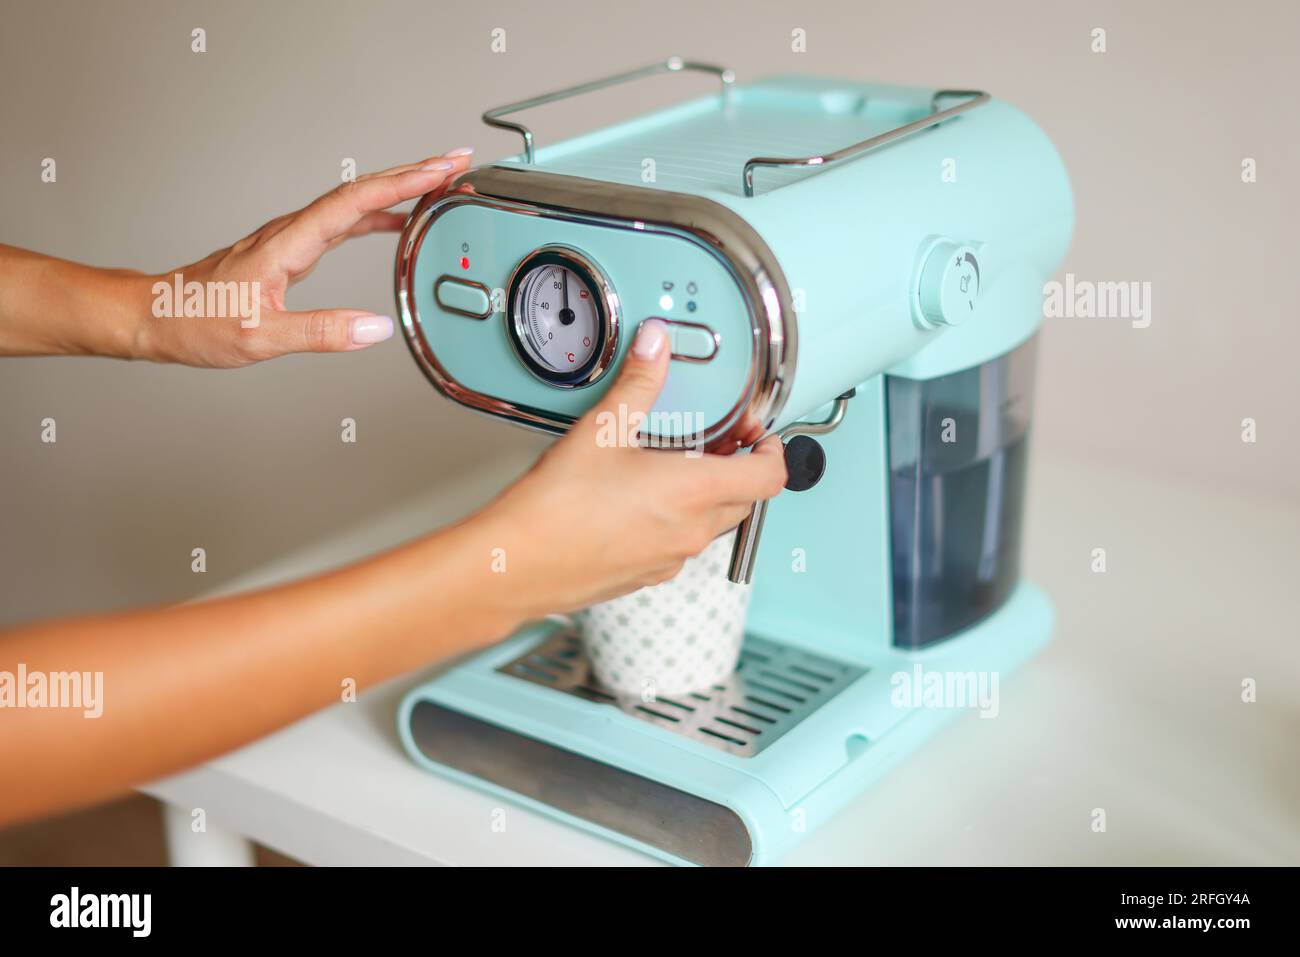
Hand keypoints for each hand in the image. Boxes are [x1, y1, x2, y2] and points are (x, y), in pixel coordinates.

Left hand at [134, 149, 473, 366]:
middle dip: (413, 173)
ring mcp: (291, 238)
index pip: (356, 202)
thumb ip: (321, 332)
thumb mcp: (262, 337)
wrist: (156, 316)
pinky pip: (342, 221)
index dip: (403, 183)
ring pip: (353, 202)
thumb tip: (375, 327)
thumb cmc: (197, 322)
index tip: (440, 169)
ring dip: (398, 189)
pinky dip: (375, 215)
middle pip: (362, 191)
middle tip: (456, 161)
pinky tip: (393, 223)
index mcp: (288, 243)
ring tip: (438, 184)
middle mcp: (291, 232)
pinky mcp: (290, 250)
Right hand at [478, 319, 787, 617]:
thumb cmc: (555, 509)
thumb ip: (639, 383)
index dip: (774, 451)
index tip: (758, 433)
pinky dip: (676, 520)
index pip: (769, 477)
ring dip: (707, 494)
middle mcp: (691, 532)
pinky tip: (640, 501)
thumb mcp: (602, 430)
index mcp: (694, 493)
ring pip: (712, 523)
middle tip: (716, 439)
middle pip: (745, 499)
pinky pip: (680, 544)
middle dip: (739, 467)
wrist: (516, 565)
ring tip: (673, 465)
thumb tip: (655, 347)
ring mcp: (670, 559)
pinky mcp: (647, 576)